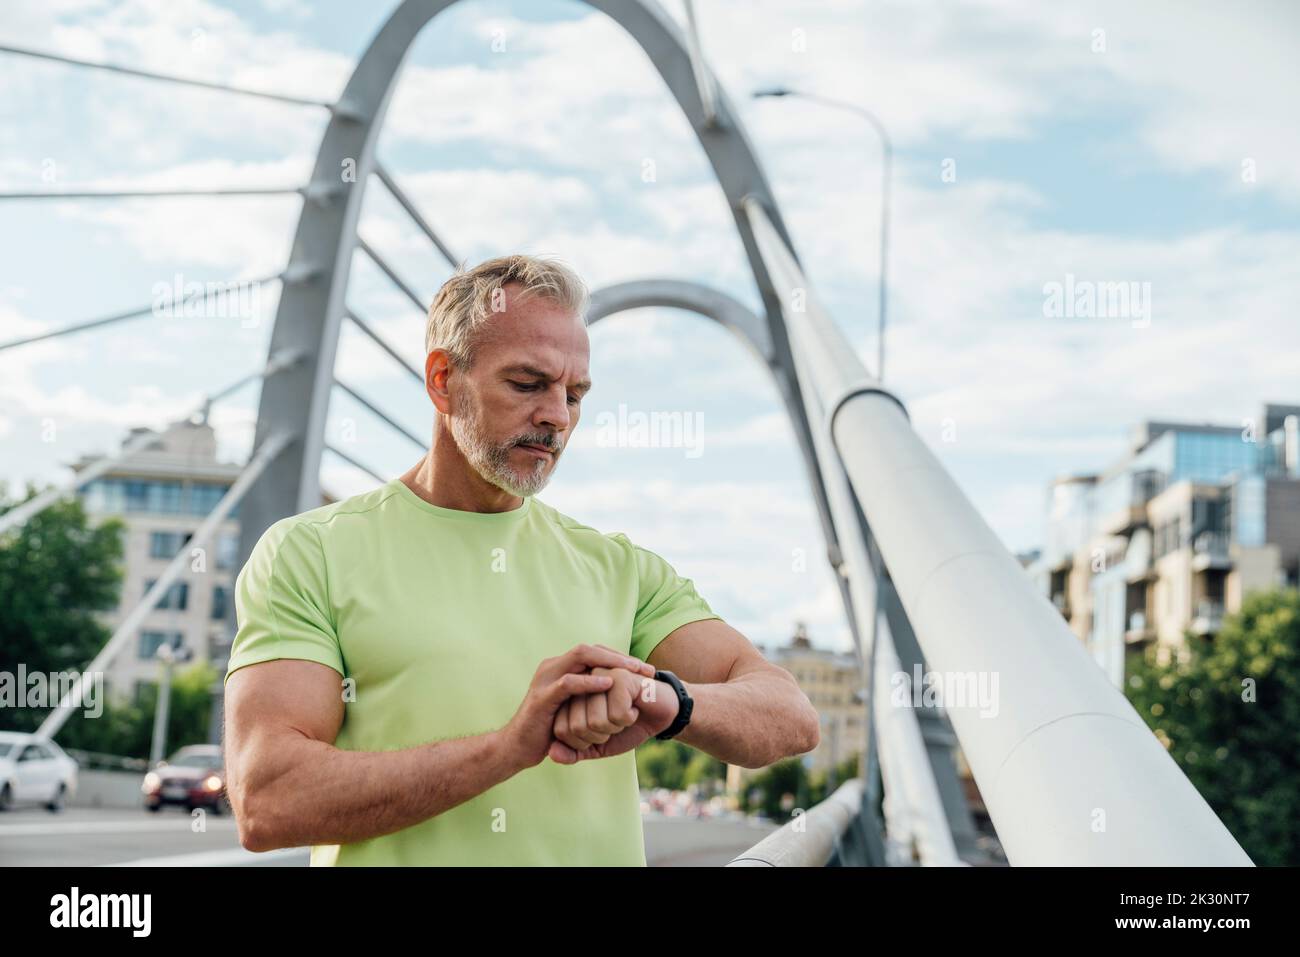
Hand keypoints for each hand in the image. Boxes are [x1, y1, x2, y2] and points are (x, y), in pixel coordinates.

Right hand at [499, 645, 656, 769]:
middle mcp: (552, 667)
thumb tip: (619, 693)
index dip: (620, 657)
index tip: (644, 669)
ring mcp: (546, 679)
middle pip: (590, 649)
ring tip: (632, 671)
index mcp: (560, 668)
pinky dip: (588, 682)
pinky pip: (567, 683)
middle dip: (620, 657)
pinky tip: (608, 684)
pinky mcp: (542, 697)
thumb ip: (588, 697)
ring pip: (580, 656)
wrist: (516, 748)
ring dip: (609, 662)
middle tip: (645, 668)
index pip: (594, 652)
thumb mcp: (572, 709)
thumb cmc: (548, 730)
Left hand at [548, 668, 680, 764]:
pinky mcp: (619, 674)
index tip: (600, 734)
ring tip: (624, 714)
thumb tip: (552, 753)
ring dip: (615, 728)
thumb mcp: (597, 745)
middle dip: (601, 736)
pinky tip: (634, 707)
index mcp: (570, 697)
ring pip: (594, 721)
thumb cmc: (626, 727)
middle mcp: (580, 683)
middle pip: (576, 727)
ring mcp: (598, 675)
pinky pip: (616, 713)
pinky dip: (628, 719)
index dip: (583, 743)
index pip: (562, 731)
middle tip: (615, 724)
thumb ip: (573, 751)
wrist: (659, 712)